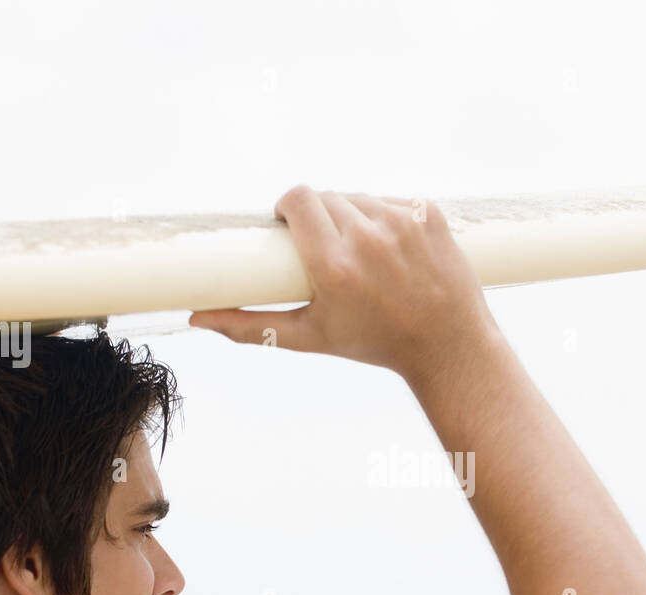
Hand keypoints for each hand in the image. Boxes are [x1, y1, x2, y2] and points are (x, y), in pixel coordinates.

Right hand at [187, 185, 502, 381]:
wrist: (448, 347)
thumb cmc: (375, 343)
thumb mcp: (310, 337)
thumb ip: (250, 326)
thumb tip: (197, 319)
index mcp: (335, 266)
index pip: (298, 198)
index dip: (290, 205)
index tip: (289, 220)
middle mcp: (369, 238)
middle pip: (326, 198)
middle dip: (320, 217)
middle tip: (325, 247)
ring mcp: (404, 222)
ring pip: (359, 197)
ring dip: (353, 216)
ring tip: (362, 253)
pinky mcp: (429, 214)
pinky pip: (393, 201)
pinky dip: (388, 219)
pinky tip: (394, 250)